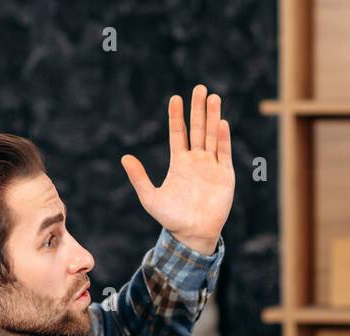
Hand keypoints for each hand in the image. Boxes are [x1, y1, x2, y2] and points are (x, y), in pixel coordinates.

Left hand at [121, 83, 234, 255]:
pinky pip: (224, 153)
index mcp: (179, 163)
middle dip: (198, 109)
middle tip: (199, 88)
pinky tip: (221, 123)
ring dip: (213, 117)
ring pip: (212, 136)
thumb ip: (139, 177)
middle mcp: (196, 160)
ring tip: (213, 97)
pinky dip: (222, 138)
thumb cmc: (171, 218)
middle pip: (197, 129)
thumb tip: (124, 157)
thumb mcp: (150, 198)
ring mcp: (212, 166)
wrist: (192, 234)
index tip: (175, 98)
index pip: (178, 133)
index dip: (176, 116)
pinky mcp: (225, 175)